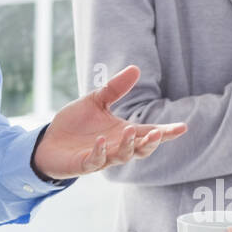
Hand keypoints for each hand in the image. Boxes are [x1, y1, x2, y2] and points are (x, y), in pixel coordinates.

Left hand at [32, 65, 186, 179]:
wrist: (48, 141)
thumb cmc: (75, 124)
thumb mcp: (96, 101)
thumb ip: (115, 89)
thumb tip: (136, 68)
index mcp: (122, 132)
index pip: (148, 132)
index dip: (166, 132)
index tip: (183, 127)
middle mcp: (116, 147)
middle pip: (140, 149)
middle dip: (151, 142)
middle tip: (160, 132)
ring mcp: (102, 157)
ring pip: (122, 156)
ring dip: (128, 145)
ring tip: (131, 130)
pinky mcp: (84, 164)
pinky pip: (95, 161)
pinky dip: (100, 152)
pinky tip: (101, 140)